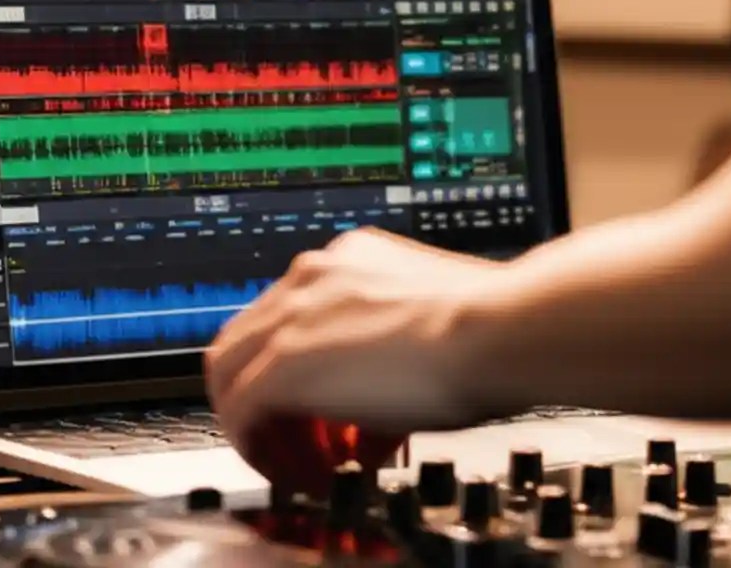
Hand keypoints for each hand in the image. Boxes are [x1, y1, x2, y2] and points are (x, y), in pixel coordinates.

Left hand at [207, 228, 506, 456]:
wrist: (497, 331)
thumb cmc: (489, 329)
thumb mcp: (428, 328)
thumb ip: (391, 357)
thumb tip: (381, 412)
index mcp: (349, 259)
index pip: (292, 314)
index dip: (301, 367)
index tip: (324, 404)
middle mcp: (313, 276)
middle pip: (251, 337)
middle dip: (271, 395)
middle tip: (301, 437)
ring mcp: (292, 314)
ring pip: (232, 371)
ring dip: (259, 422)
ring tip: (295, 461)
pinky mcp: (283, 362)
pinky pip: (241, 411)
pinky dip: (259, 446)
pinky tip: (295, 470)